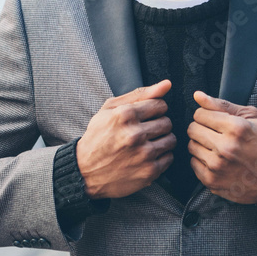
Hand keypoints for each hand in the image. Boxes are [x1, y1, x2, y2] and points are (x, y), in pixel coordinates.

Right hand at [76, 80, 175, 198]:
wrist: (85, 171)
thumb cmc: (98, 136)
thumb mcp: (110, 109)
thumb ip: (140, 94)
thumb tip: (167, 84)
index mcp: (125, 115)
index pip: (160, 105)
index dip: (154, 111)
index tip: (145, 117)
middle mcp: (135, 134)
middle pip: (167, 122)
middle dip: (158, 125)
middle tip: (144, 132)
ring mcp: (143, 154)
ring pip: (171, 140)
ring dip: (161, 140)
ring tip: (146, 144)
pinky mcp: (149, 171)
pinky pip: (169, 158)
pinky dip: (160, 157)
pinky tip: (146, 157)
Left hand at [187, 90, 256, 203]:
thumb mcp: (251, 117)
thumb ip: (221, 104)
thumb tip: (197, 95)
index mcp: (236, 128)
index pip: (200, 114)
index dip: (206, 115)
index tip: (214, 120)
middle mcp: (225, 147)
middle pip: (192, 129)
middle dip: (201, 128)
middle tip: (215, 133)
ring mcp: (217, 166)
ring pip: (191, 146)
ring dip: (201, 144)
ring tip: (217, 147)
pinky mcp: (212, 181)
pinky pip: (193, 163)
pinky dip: (202, 160)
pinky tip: (217, 160)